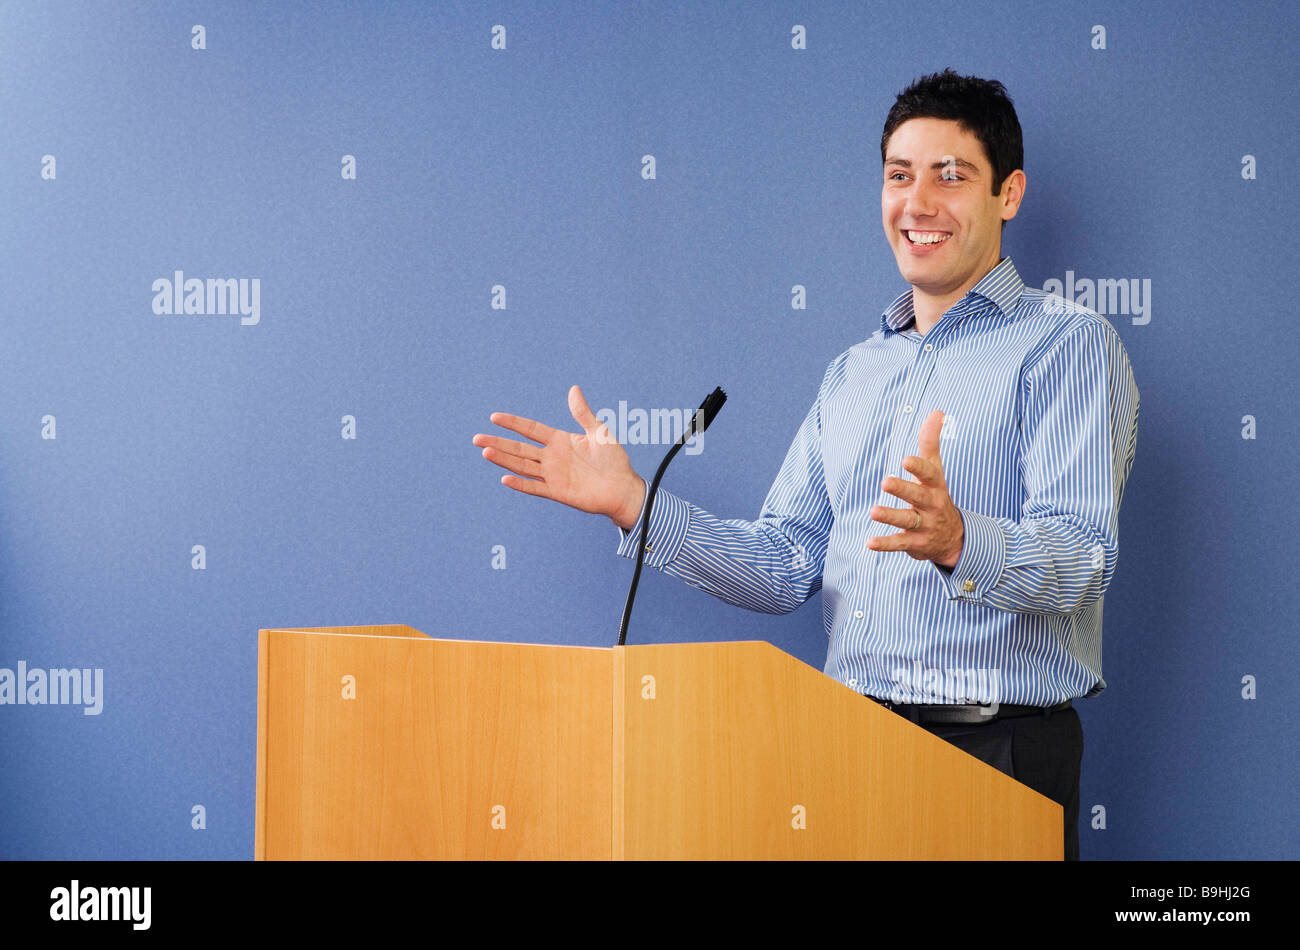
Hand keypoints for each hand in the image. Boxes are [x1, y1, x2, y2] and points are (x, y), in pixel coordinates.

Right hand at [472, 385, 646, 529]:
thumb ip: (582, 413)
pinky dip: (520, 484)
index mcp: (560, 441)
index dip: (513, 423)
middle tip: (476, 438)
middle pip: (519, 448)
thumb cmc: (613, 460)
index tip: (494, 417)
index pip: (530, 430)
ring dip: (503, 460)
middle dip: (498, 442)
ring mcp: (553, 475)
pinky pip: (535, 487)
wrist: (623, 488)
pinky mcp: (558, 492)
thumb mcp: (599, 432)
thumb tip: (573, 389)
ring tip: (485, 451)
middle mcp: (552, 458)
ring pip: (522, 465)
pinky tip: (505, 478)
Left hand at [867, 410, 963, 567]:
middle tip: (885, 482)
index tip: (906, 460)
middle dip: (903, 489)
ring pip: (907, 520)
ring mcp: (923, 525)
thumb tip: (937, 412)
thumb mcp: (936, 470)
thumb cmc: (936, 495)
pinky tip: (869, 542)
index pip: (929, 474)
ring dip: (891, 516)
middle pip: (918, 497)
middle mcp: (931, 505)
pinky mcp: (914, 543)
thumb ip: (931, 442)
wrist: (953, 537)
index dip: (918, 467)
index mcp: (935, 486)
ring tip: (873, 511)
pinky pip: (899, 543)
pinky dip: (885, 544)